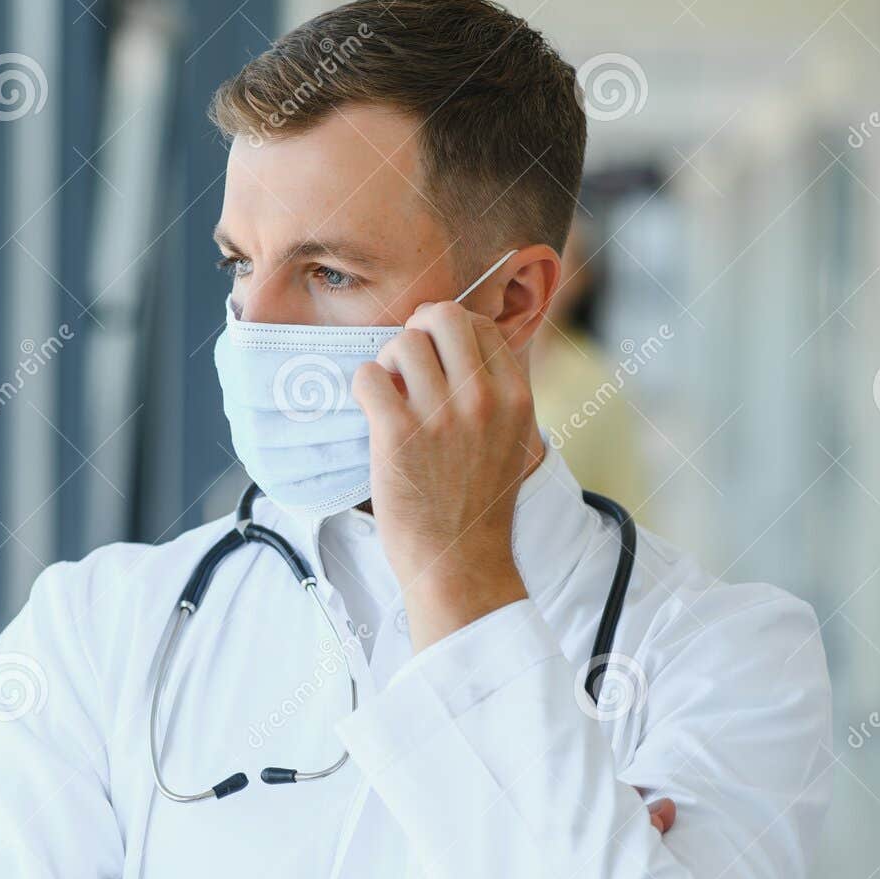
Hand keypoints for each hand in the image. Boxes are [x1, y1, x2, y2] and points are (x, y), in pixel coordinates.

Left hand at [351, 301, 542, 649]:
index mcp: (515, 396)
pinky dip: (365, 387)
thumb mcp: (510, 438)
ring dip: (389, 364)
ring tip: (392, 397)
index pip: (479, 324)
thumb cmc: (477, 502)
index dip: (448, 331)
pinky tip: (374, 411)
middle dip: (417, 332)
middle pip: (442, 316)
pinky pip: (369, 376)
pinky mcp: (398, 434)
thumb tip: (463, 342)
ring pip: (402, 343)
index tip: (435, 356)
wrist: (460, 562)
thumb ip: (495, 390)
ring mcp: (440, 415)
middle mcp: (482, 398)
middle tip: (406, 364)